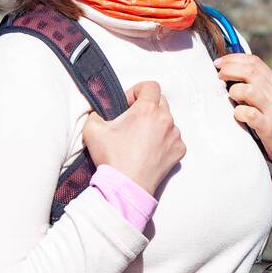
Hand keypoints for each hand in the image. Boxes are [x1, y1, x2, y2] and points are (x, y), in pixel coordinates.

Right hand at [81, 81, 185, 195]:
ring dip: (156, 124)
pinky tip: (149, 150)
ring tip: (140, 139)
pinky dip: (164, 141)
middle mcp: (165, 119)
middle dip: (147, 107)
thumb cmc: (111, 158)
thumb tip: (98, 112)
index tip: (128, 104)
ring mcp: (174, 135)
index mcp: (147, 109)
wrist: (126, 186)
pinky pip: (173, 138)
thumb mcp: (92, 130)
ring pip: (168, 121)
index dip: (137, 91)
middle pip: (160, 102)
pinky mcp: (179, 150)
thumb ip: (95, 114)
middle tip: (132, 121)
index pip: (150, 86)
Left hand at [213, 53, 271, 159]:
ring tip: (232, 98)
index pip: (254, 62)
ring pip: (248, 90)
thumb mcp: (271, 97)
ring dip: (234, 91)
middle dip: (229, 70)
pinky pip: (249, 114)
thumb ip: (256, 84)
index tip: (219, 62)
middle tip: (219, 76)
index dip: (234, 59)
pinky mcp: (268, 126)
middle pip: (250, 72)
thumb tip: (231, 71)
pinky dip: (239, 113)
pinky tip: (238, 115)